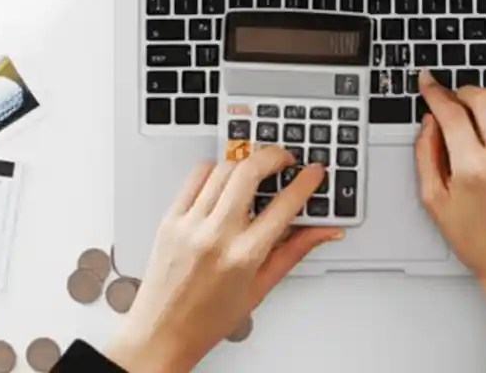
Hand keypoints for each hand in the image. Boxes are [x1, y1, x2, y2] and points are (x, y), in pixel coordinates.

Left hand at [104, 148, 340, 372]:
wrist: (162, 330)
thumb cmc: (208, 318)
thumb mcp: (260, 288)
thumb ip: (293, 251)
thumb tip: (322, 231)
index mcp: (243, 256)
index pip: (284, 206)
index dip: (305, 183)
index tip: (313, 173)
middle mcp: (215, 236)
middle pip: (249, 172)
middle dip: (273, 155)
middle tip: (285, 159)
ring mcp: (189, 224)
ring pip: (222, 169)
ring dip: (244, 162)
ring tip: (256, 169)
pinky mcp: (170, 218)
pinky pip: (194, 177)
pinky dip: (213, 170)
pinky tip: (223, 178)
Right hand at [415, 70, 485, 369]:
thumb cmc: (480, 244)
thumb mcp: (435, 203)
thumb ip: (426, 156)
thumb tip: (429, 123)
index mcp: (473, 170)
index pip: (452, 113)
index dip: (436, 92)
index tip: (429, 83)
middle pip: (483, 99)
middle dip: (462, 91)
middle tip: (452, 97)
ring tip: (478, 104)